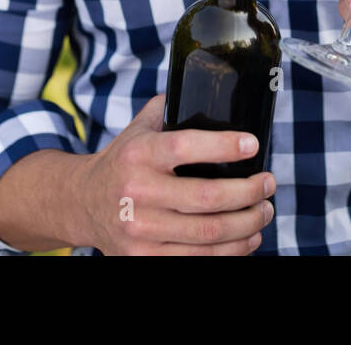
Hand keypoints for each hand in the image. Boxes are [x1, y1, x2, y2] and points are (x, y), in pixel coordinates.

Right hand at [81, 95, 274, 254]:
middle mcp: (137, 193)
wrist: (81, 203)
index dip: (224, 145)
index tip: (252, 144)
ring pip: (209, 235)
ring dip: (248, 224)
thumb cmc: (122, 162)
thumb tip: (213, 91)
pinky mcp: (142, 258)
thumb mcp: (138, 128)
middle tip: (269, 183)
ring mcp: (139, 231)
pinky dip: (232, 251)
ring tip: (264, 211)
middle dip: (250, 192)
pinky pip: (198, 260)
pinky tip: (246, 238)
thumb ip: (171, 108)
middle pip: (207, 198)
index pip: (185, 146)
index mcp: (138, 154)